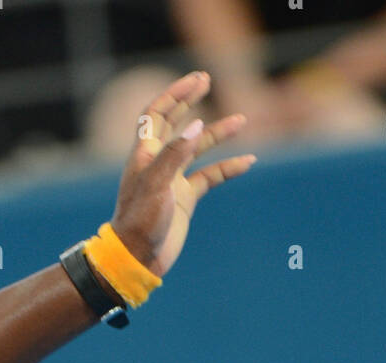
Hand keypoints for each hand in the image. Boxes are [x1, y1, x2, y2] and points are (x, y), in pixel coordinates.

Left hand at [108, 70, 256, 279]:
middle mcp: (159, 162)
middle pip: (175, 123)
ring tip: (241, 120)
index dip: (176, 94)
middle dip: (190, 100)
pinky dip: (227, 168)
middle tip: (206, 79)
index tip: (197, 82)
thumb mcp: (156, 185)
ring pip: (197, 149)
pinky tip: (247, 162)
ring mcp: (173, 180)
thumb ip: (176, 154)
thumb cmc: (140, 221)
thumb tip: (198, 126)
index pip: (159, 113)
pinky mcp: (185, 199)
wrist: (138, 259)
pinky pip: (209, 177)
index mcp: (146, 154)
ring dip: (218, 134)